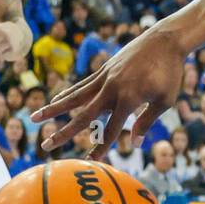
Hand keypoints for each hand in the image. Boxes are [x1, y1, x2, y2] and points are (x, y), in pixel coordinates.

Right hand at [32, 25, 187, 159]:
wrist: (166, 40)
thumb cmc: (170, 73)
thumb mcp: (165, 100)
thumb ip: (147, 121)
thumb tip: (134, 143)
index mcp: (128, 100)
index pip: (111, 130)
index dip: (100, 148)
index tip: (88, 163)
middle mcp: (112, 89)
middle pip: (83, 116)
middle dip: (64, 133)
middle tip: (46, 146)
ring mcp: (105, 77)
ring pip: (74, 97)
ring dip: (54, 108)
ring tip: (34, 118)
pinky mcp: (105, 69)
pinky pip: (83, 84)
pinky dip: (68, 93)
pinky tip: (55, 100)